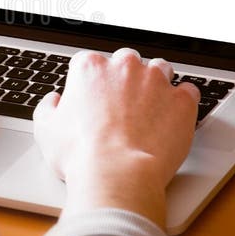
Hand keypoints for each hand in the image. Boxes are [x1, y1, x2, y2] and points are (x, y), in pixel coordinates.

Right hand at [33, 48, 198, 226]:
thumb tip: (54, 102)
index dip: (92, 82)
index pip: (90, 62)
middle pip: (127, 61)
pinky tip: (173, 117)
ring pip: (160, 69)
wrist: (117, 174)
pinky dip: (181, 102)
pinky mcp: (181, 100)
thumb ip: (48, 108)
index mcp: (90, 68)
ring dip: (156, 84)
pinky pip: (188, 91)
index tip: (94, 98)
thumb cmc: (81, 154)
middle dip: (125, 78)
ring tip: (150, 109)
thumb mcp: (46, 130)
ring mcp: (156, 81)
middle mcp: (124, 66)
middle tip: (121, 106)